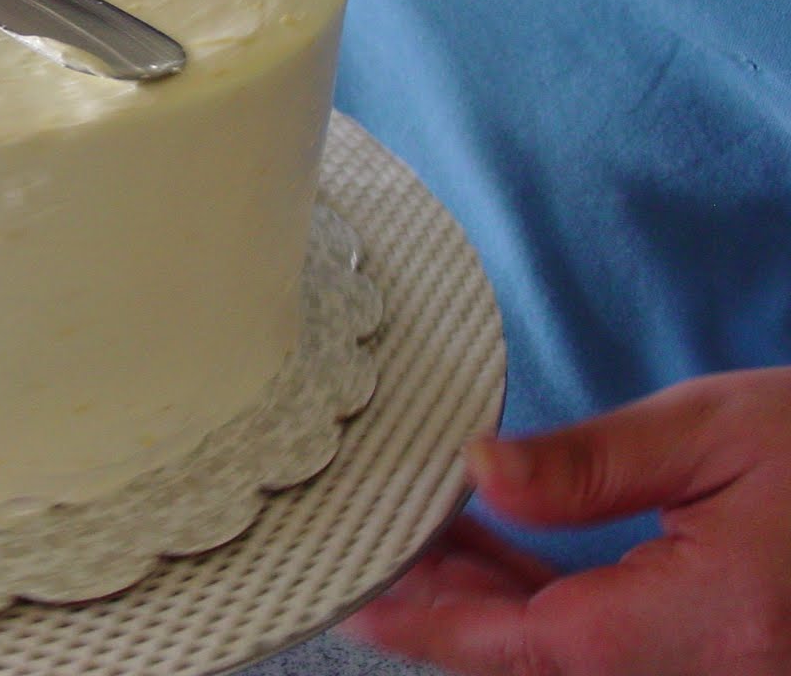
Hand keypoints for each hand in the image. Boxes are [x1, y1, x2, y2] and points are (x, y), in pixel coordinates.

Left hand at [341, 367, 790, 674]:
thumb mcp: (711, 430)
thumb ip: (589, 465)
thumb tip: (479, 473)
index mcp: (715, 625)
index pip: (543, 645)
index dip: (443, 622)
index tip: (364, 598)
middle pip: (546, 667)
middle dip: (449, 617)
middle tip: (371, 559)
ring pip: (572, 665)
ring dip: (489, 612)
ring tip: (417, 543)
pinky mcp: (719, 662)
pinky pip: (611, 654)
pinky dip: (545, 612)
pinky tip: (492, 559)